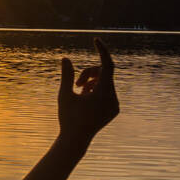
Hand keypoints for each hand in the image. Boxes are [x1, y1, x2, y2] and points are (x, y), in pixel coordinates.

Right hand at [57, 37, 119, 152]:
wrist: (75, 140)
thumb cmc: (68, 118)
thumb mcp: (64, 95)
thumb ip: (67, 75)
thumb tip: (65, 58)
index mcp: (103, 93)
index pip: (107, 65)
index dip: (102, 50)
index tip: (95, 40)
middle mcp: (113, 98)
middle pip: (104, 73)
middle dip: (89, 73)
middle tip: (76, 83)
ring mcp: (115, 104)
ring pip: (105, 82)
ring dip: (91, 82)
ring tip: (80, 93)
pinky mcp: (114, 109)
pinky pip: (107, 91)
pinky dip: (96, 90)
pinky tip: (86, 100)